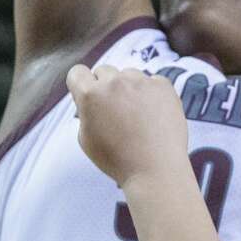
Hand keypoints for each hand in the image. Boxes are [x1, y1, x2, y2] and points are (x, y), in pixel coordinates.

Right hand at [67, 64, 187, 187]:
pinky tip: (153, 114)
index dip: (81, 85)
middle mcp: (114, 82)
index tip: (88, 95)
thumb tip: (92, 99)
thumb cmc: (118, 159)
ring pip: (128, 74)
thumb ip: (86, 112)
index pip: (77, 73)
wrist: (155, 169)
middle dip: (105, 87)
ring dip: (129, 88)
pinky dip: (151, 93)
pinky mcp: (163, 85)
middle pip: (104, 71)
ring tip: (136, 115)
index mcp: (90, 95)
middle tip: (114, 110)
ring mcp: (141, 81)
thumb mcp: (86, 138)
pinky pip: (152, 81)